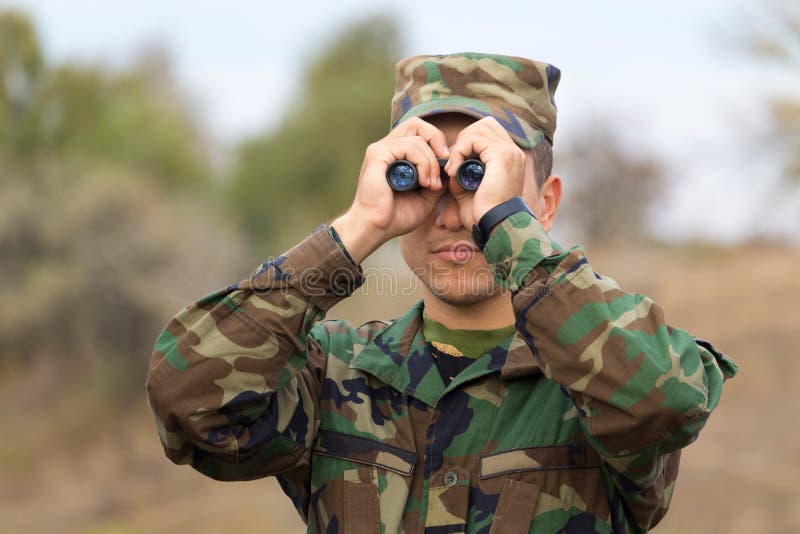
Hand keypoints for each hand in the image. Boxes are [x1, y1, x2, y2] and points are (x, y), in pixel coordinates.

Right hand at [332, 118, 449, 263]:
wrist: (376, 228)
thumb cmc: (397, 215)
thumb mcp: (426, 195)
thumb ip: (437, 177)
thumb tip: (451, 165)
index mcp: (395, 154)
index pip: (418, 130)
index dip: (436, 141)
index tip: (447, 164)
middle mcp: (386, 147)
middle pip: (417, 124)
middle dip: (436, 140)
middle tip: (445, 163)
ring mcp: (380, 149)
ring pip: (418, 140)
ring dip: (431, 163)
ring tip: (431, 185)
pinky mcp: (377, 155)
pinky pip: (409, 147)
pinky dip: (423, 164)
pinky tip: (423, 183)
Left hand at [443, 117, 526, 225]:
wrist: (495, 225)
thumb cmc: (482, 214)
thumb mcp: (470, 188)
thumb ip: (462, 171)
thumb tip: (449, 163)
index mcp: (510, 158)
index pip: (489, 132)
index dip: (469, 142)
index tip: (456, 164)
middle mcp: (514, 152)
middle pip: (485, 125)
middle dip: (464, 139)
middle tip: (454, 163)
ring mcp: (509, 151)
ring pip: (478, 129)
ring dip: (460, 146)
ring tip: (453, 169)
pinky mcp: (501, 155)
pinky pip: (474, 139)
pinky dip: (459, 151)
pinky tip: (454, 170)